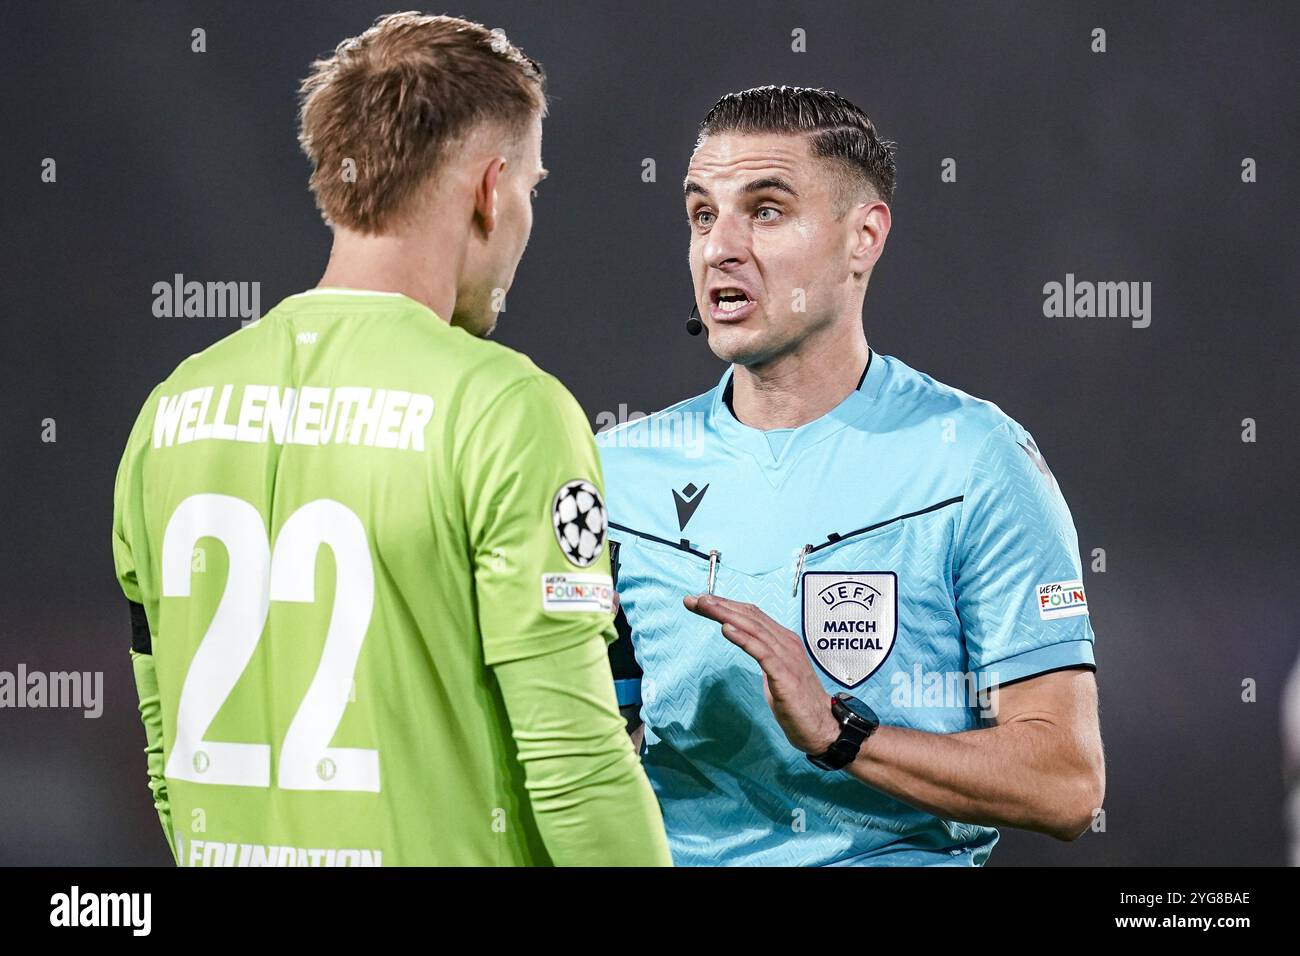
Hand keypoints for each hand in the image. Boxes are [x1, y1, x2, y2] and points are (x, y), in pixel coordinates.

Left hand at [684, 593, 839, 754]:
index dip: (727, 605)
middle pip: (750, 616)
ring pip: (753, 629)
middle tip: (694, 599)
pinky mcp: (785, 675)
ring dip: (726, 615)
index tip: (702, 601)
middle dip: (720, 606)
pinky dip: (743, 638)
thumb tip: (745, 642)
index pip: (752, 615)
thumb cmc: (797, 702)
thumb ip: (763, 654)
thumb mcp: (775, 672)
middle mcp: (786, 643)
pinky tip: (726, 629)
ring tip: (705, 606)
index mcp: (783, 641)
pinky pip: (761, 652)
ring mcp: (786, 658)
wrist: (822, 728)